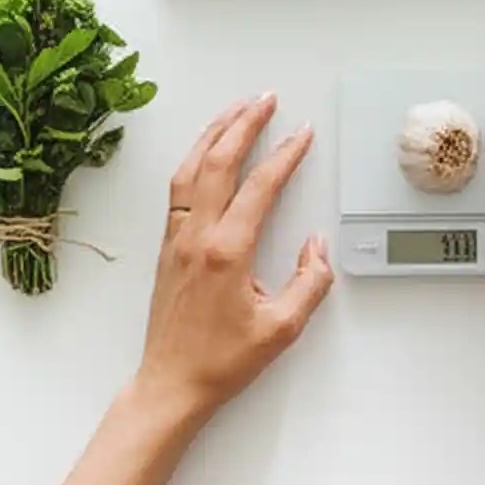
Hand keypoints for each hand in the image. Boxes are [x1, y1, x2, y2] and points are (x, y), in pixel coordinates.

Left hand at [139, 94, 334, 413]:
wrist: (171, 384)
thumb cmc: (219, 361)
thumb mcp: (282, 328)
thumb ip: (310, 282)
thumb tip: (316, 248)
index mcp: (226, 251)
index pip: (260, 186)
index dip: (285, 155)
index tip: (301, 134)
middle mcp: (196, 236)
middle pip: (219, 161)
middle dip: (245, 124)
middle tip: (266, 101)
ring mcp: (176, 238)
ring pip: (191, 168)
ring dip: (215, 134)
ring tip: (235, 111)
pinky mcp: (167, 246)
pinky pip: (179, 187)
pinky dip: (195, 158)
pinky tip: (205, 153)